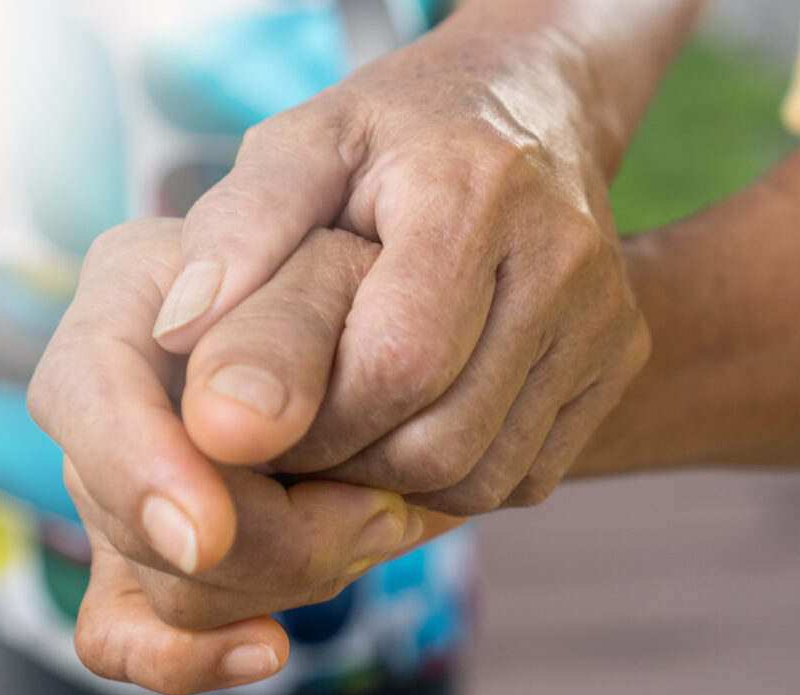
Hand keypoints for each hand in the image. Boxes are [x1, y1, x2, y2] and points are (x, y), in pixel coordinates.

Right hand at [28, 219, 460, 694]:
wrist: (429, 343)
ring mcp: (126, 481)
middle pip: (137, 514)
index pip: (85, 393)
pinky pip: (134, 641)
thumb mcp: (352, 278)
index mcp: (136, 289)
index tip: (210, 533)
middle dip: (273, 536)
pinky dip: (201, 658)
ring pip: (168, 586)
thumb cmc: (385, 288)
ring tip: (381, 519)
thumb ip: (286, 331)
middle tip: (385, 508)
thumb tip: (223, 430)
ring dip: (290, 576)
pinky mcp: (152, 560)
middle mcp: (110, 389)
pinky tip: (266, 649)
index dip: (139, 472)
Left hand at [147, 22, 649, 515]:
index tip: (254, 417)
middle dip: (347, 460)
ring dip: (397, 483)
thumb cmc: (401, 130)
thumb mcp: (305, 140)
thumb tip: (177, 335)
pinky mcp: (621, 360)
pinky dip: (455, 479)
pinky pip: (526, 476)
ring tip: (346, 431)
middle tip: (292, 435)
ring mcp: (604, 319)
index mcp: (476, 194)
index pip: (396, 363)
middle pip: (444, 438)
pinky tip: (412, 427)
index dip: (312, 418)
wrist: (534, 105)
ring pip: (487, 475)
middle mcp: (562, 261)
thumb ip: (239, 227)